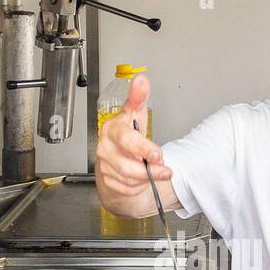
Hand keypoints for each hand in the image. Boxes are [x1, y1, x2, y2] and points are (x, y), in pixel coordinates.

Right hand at [95, 73, 173, 201]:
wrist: (116, 155)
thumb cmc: (127, 133)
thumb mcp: (136, 113)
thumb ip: (138, 97)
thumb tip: (141, 79)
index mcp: (112, 129)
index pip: (126, 139)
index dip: (142, 148)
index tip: (157, 153)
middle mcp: (105, 148)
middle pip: (125, 165)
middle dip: (149, 170)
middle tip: (165, 170)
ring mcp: (104, 165)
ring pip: (127, 180)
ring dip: (146, 179)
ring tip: (156, 172)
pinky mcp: (107, 181)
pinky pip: (126, 189)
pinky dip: (138, 187)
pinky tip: (142, 179)